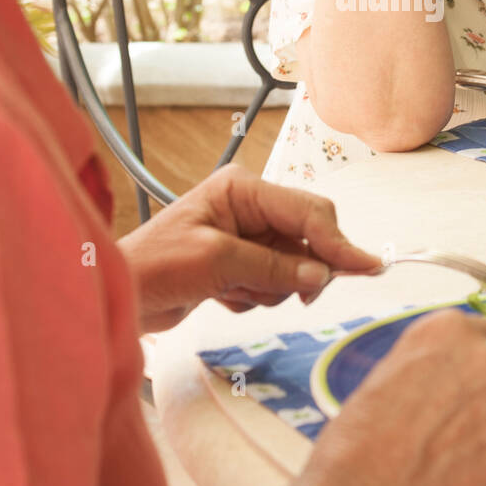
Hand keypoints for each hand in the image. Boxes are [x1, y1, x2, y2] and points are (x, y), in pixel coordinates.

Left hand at [119, 168, 379, 332]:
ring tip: (229, 290)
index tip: (368, 267)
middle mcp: (248, 206)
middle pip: (306, 239)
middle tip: (301, 296)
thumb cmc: (153, 266)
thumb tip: (321, 276)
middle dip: (299, 270)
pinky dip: (253, 296)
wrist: (117, 295)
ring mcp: (245, 236)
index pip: (307, 211)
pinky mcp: (240, 263)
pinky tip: (221, 296)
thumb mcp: (216, 262)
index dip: (338, 241)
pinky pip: (272, 284)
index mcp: (242, 188)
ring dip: (267, 288)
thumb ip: (273, 268)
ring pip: (292, 268)